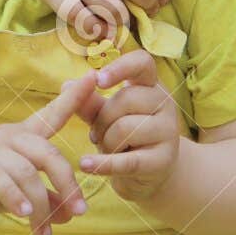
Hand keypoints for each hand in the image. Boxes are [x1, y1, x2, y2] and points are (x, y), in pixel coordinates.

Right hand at [0, 76, 95, 234]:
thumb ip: (43, 199)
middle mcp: (7, 137)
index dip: (73, 97)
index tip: (93, 78)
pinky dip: (14, 198)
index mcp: (21, 136)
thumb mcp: (15, 192)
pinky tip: (24, 216)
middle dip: (68, 184)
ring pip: (26, 174)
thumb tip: (70, 214)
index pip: (51, 113)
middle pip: (48, 154)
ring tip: (44, 231)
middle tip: (80, 210)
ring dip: (40, 206)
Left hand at [74, 50, 180, 204]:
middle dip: (102, 119)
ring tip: (108, 149)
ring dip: (106, 142)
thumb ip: (89, 102)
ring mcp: (168, 131)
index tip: (98, 79)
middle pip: (125, 99)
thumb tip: (67, 85)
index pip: (143, 62)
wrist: (152, 171)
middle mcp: (165, 103)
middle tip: (97, 135)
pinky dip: (103, 164)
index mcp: (151, 85)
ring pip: (124, 128)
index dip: (120, 67)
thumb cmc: (127, 135)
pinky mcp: (163, 160)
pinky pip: (128, 160)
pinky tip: (85, 165)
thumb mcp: (107, 115)